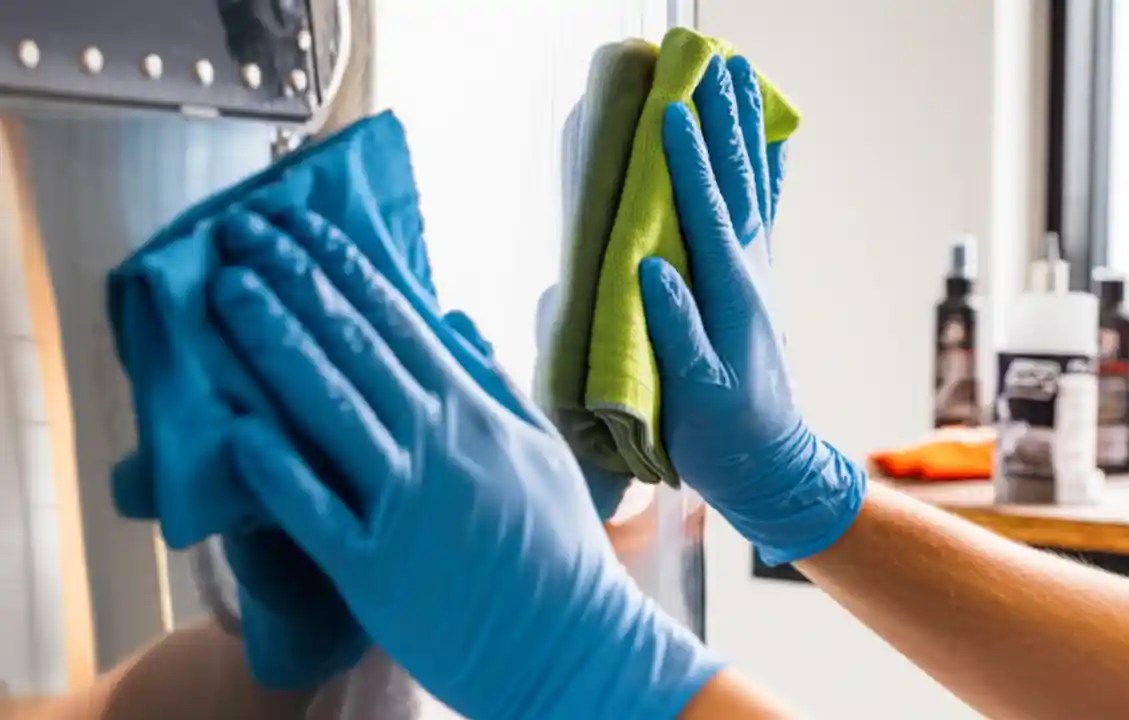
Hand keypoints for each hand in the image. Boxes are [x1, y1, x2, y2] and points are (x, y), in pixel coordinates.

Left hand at [209, 209, 720, 717]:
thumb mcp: (539, 449)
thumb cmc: (556, 548)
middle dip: (293, 281)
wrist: (570, 643)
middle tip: (241, 233)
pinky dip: (277, 470)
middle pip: (353, 347)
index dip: (342, 265)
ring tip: (228, 293)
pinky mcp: (375, 569)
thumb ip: (493, 380)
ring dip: (274, 345)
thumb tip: (454, 319)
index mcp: (474, 410)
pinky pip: (316, 511)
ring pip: (328, 409)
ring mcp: (404, 503)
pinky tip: (236, 429)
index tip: (298, 223)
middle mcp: (436, 442)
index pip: (398, 319)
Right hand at [638, 55, 864, 564]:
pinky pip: (760, 213)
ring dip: (744, 130)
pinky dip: (763, 172)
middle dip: (724, 121)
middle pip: (737, 183)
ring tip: (739, 77)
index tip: (675, 109)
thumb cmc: (727, 438)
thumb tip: (651, 268)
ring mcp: (756, 275)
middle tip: (713, 63)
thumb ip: (677, 332)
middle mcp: (750, 274)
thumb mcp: (699, 395)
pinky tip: (769, 143)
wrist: (772, 465)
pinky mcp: (753, 285)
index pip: (707, 215)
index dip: (688, 162)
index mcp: (731, 296)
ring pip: (751, 187)